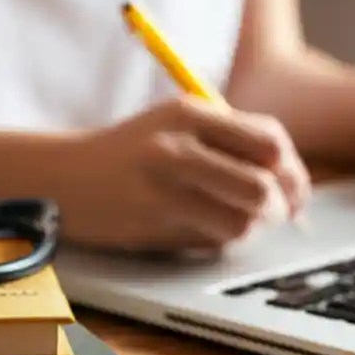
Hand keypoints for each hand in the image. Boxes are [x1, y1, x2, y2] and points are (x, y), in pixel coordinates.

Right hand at [58, 97, 310, 251]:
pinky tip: (200, 229)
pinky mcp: (151, 223)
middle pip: (262, 186)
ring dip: (249, 229)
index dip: (293, 171)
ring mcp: (162, 187)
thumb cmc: (130, 153)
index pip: (269, 140)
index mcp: (189, 112)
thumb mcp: (174, 125)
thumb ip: (229, 141)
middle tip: (275, 215)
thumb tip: (290, 181)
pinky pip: (210, 241)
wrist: (61, 176)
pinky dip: (217, 241)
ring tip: (234, 222)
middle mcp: (176, 146)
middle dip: (279, 208)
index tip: (293, 190)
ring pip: (242, 222)